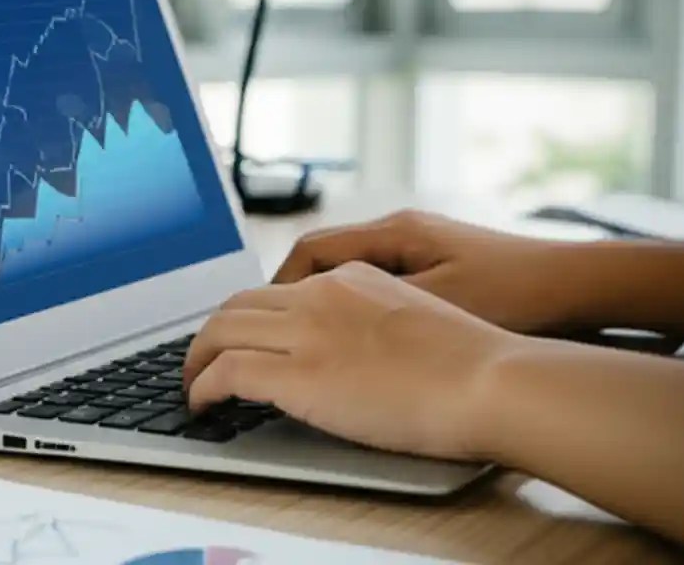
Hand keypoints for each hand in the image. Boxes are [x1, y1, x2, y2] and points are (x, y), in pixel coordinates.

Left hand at [183, 262, 517, 459]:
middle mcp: (320, 296)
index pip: (278, 289)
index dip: (249, 316)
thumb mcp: (416, 320)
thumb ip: (375, 323)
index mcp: (352, 279)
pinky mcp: (298, 375)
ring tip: (191, 386)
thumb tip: (355, 353)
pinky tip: (201, 404)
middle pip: (237, 304)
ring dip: (196, 359)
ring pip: (219, 331)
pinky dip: (202, 387)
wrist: (492, 381)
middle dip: (211, 334)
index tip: (240, 338)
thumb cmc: (475, 365)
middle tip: (203, 361)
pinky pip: (226, 372)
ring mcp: (306, 332)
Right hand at [273, 209, 578, 333]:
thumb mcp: (437, 305)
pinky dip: (360, 309)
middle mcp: (402, 232)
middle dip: (294, 296)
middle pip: (324, 259)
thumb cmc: (517, 294)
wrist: (582, 286)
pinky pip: (379, 283)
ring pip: (351, 273)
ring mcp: (422, 247)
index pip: (310, 251)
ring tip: (314, 342)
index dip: (279, 286)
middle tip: (277, 336)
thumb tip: (318, 328)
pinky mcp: (441, 267)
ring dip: (327, 304)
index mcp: (394, 232)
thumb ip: (374, 312)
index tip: (263, 321)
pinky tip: (364, 341)